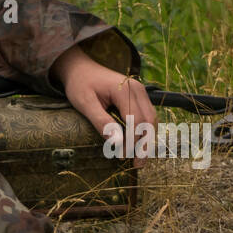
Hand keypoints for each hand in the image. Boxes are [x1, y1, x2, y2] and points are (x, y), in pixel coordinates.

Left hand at [50, 45, 157, 167]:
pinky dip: (145, 131)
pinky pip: (147, 116)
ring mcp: (140, 92)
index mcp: (125, 90)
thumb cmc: (80, 84)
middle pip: (148, 121)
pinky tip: (137, 145)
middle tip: (137, 164)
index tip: (125, 158)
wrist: (81, 68)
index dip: (132, 142)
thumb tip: (117, 143)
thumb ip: (101, 122)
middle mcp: (137, 89)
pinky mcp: (139, 96)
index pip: (136, 121)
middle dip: (144, 145)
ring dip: (147, 140)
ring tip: (138, 159)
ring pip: (152, 120)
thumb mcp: (84, 103)